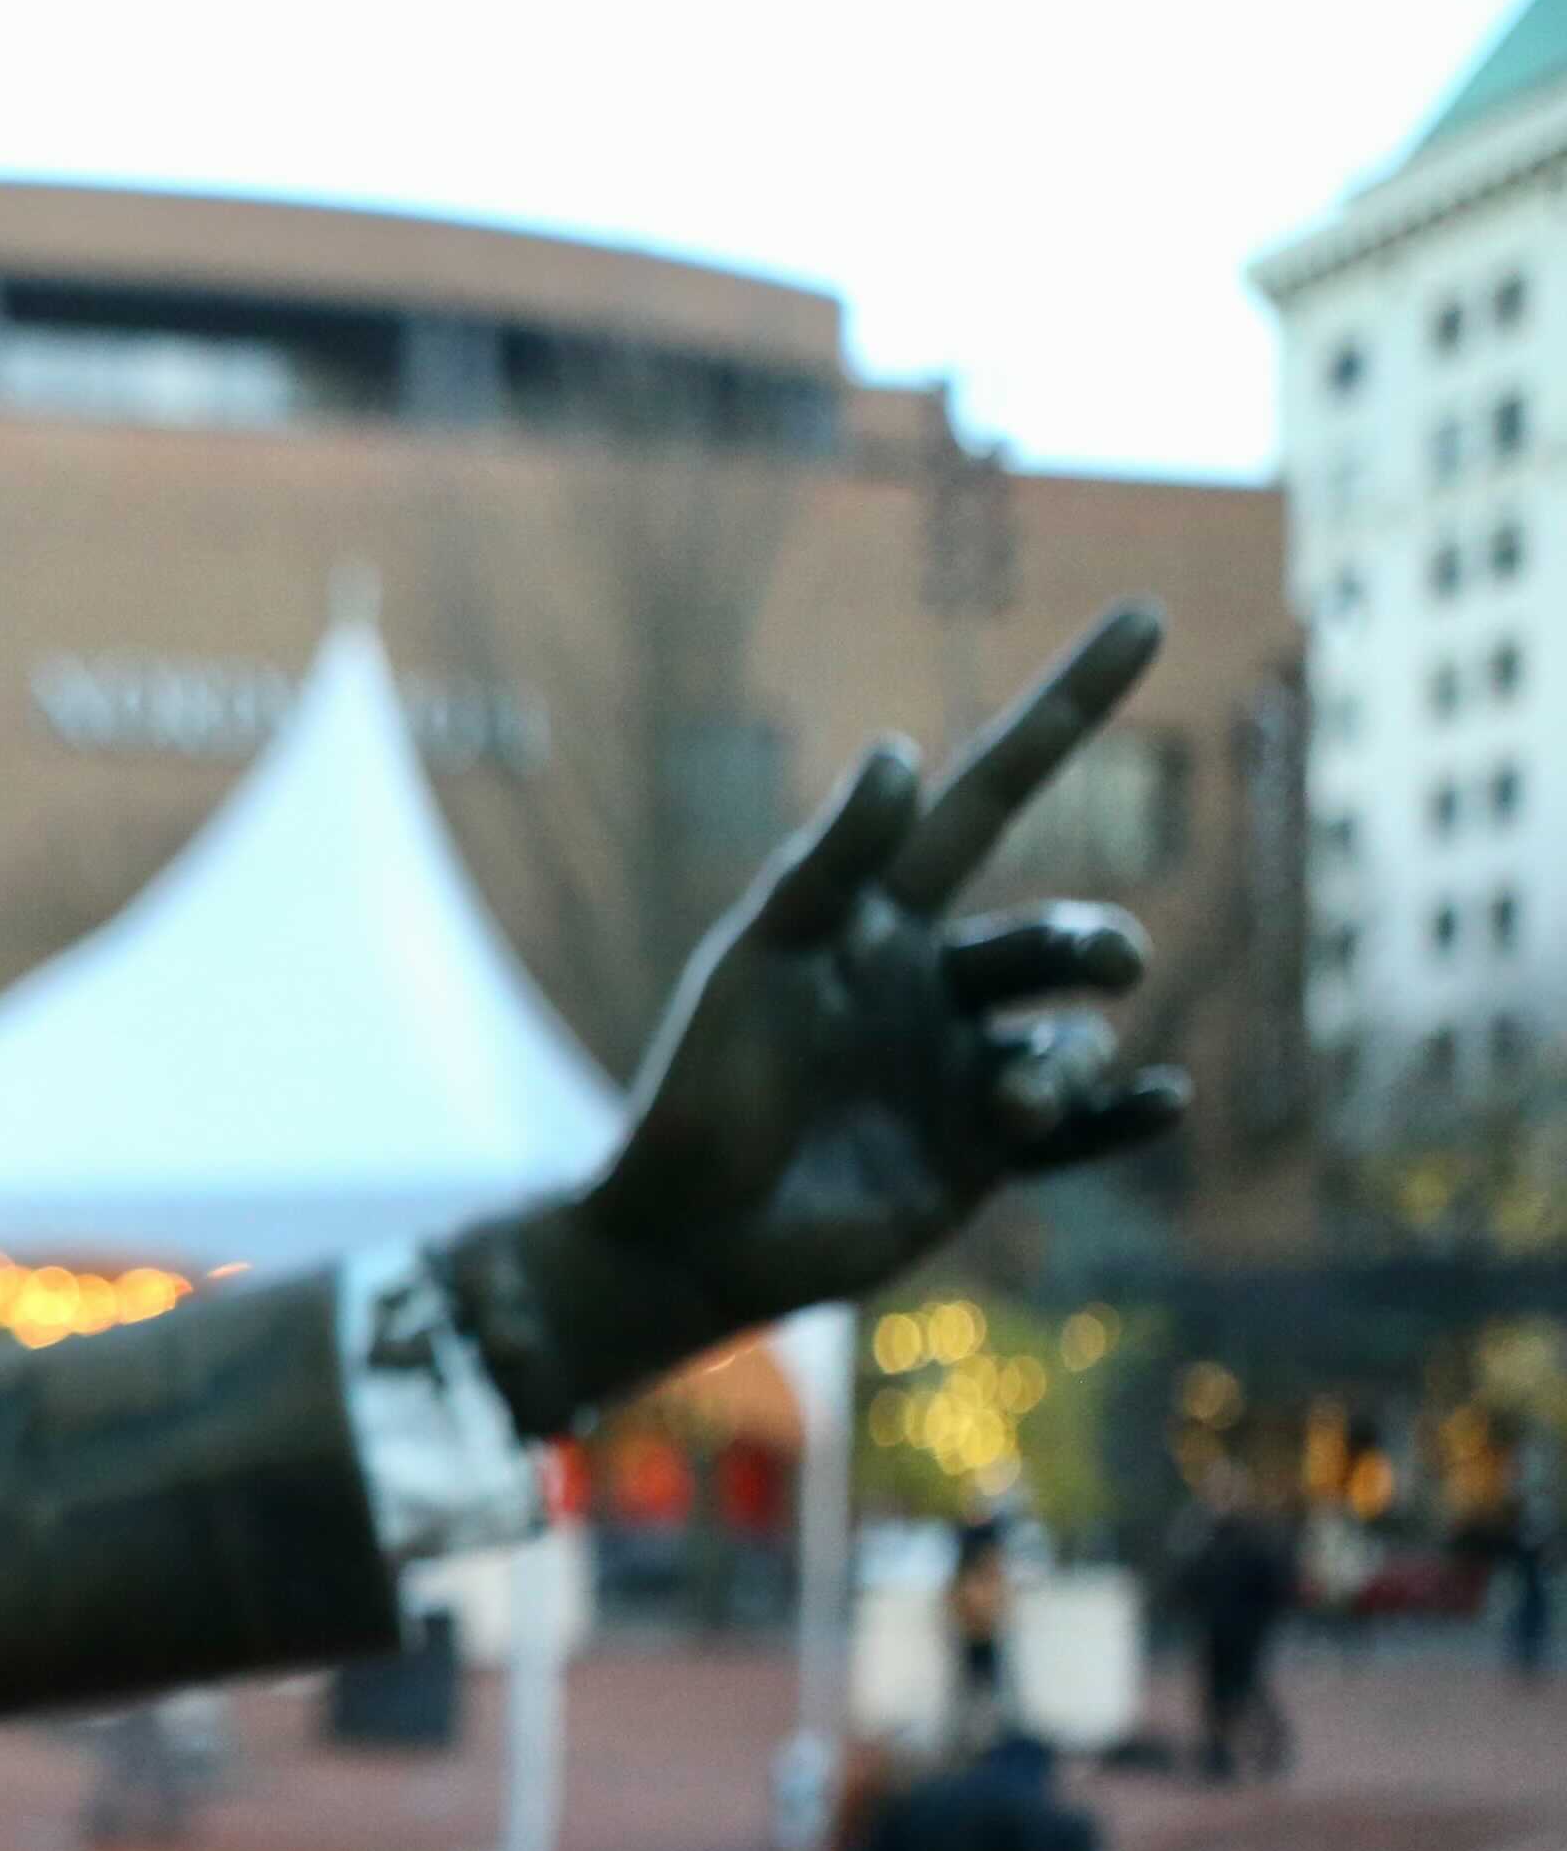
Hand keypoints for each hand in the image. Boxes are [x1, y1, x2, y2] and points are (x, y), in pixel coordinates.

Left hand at [441, 603, 1190, 1432]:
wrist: (687, 1233)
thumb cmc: (705, 1086)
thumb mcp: (762, 961)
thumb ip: (832, 864)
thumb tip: (901, 753)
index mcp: (883, 919)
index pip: (990, 795)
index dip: (1067, 710)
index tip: (1144, 617)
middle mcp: (935, 986)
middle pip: (1055, 938)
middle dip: (1091, 943)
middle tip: (1101, 962)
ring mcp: (963, 1072)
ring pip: (1072, 1042)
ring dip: (1067, 1062)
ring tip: (1017, 1101)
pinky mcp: (980, 1159)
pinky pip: (1082, 1131)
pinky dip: (1126, 1115)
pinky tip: (1162, 1101)